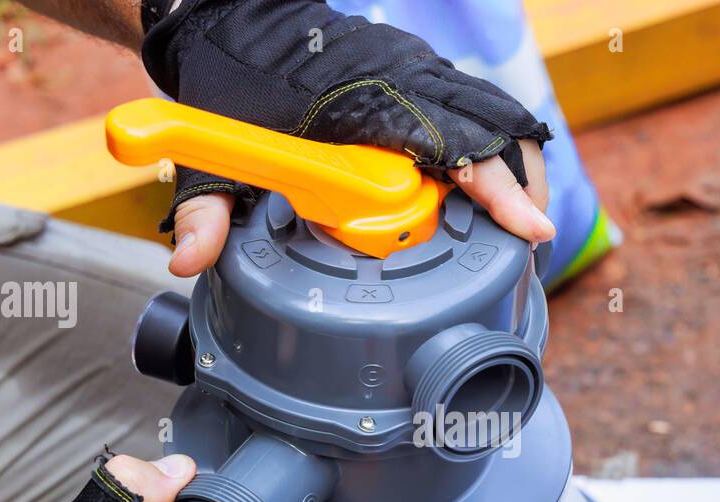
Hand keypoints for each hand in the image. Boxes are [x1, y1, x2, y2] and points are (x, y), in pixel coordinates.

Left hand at [139, 0, 554, 276]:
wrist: (230, 13)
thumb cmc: (231, 78)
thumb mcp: (212, 149)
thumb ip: (205, 208)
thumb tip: (187, 260)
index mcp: (370, 104)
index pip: (457, 146)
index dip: (499, 191)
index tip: (532, 230)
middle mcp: (407, 81)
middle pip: (497, 131)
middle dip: (523, 187)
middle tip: (526, 240)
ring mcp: (417, 74)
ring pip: (494, 118)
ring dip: (512, 169)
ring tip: (516, 222)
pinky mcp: (417, 77)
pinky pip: (474, 112)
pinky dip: (492, 149)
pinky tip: (485, 188)